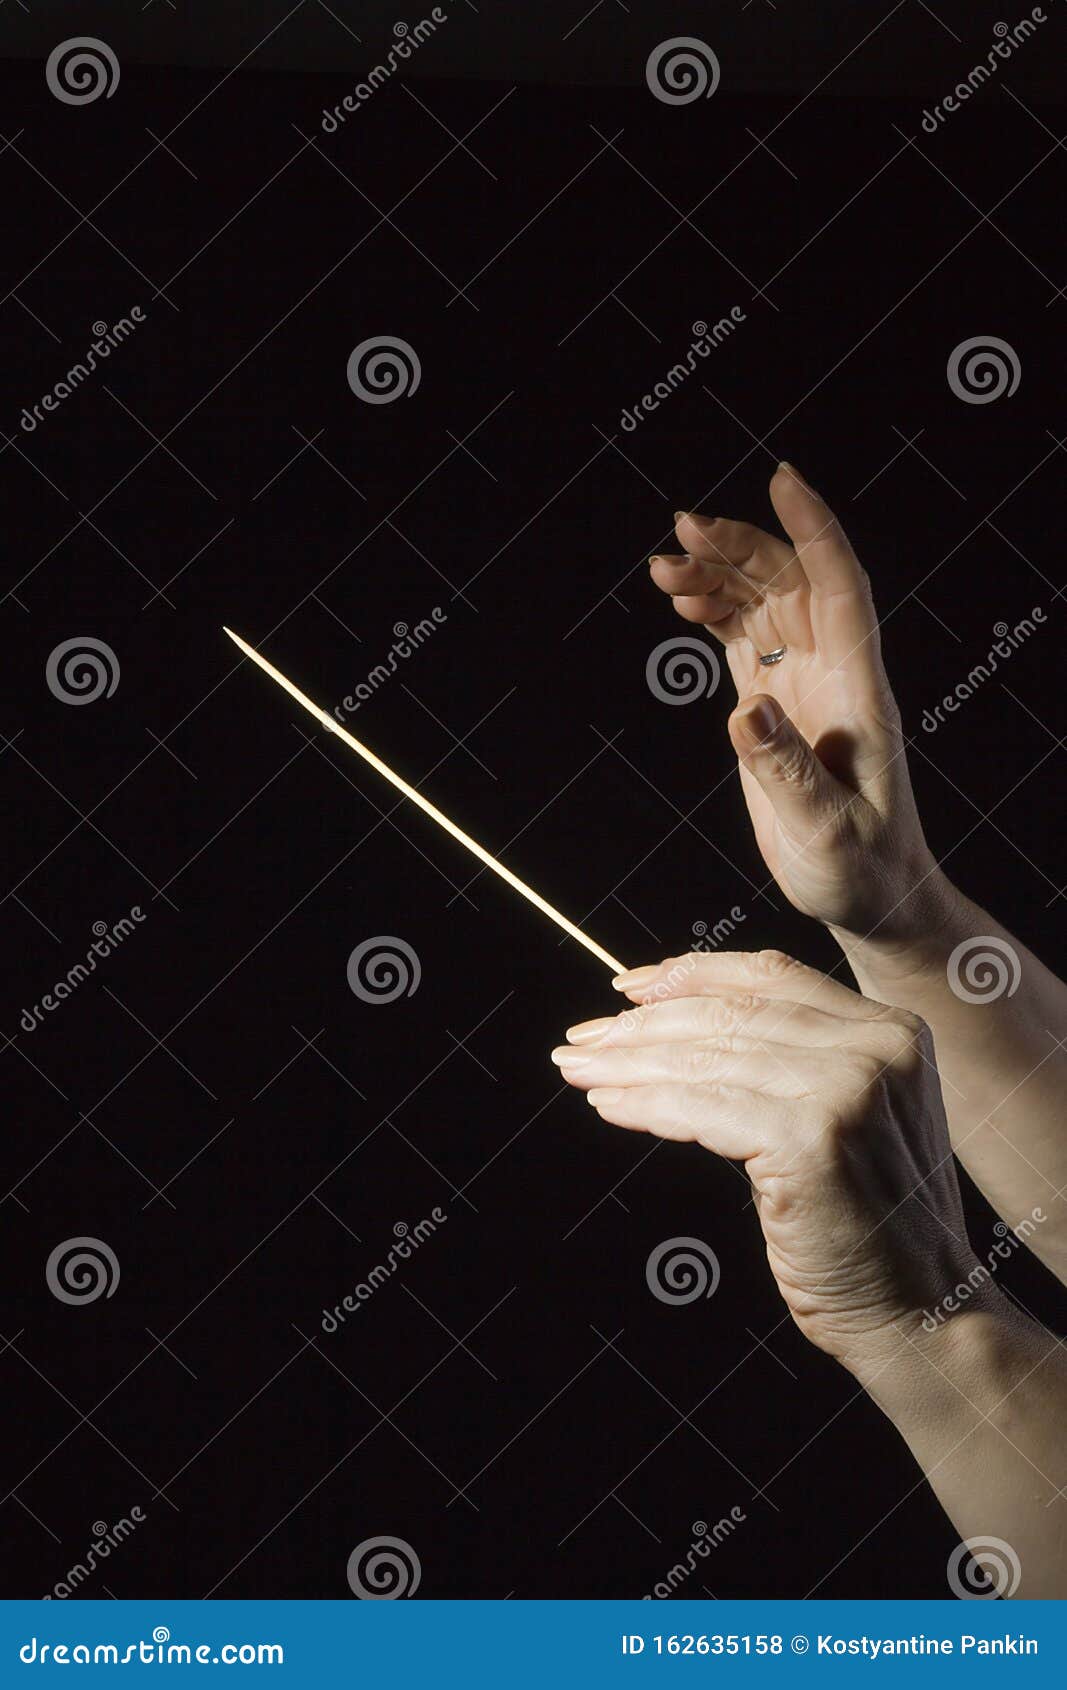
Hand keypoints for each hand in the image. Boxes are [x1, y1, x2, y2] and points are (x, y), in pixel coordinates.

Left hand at [554, 949, 983, 1376]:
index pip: (770, 977)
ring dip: (628, 1063)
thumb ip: (797, 1061)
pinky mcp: (810, 1139)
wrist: (921, 1315)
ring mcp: (846, 1090)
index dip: (690, 975)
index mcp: (891, 1030)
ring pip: (707, 1059)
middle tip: (582, 1039)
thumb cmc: (870, 1227)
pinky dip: (646, 1103)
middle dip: (642, 1025)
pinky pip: (702, 1107)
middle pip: (730, 1014)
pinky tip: (610, 1104)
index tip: (628, 989)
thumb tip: (679, 1020)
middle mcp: (876, 1048)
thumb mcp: (850, 1117)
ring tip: (579, 1069)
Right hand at [649, 464, 941, 940]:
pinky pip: (744, 637)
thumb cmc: (861, 869)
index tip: (782, 481)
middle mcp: (834, 675)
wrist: (870, 894)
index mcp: (859, 692)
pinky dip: (713, 610)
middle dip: (739, 545)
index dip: (815, 532)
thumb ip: (788, 771)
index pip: (841, 590)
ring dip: (717, 574)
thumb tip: (745, 711)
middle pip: (790, 582)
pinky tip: (681, 600)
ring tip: (663, 570)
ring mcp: (804, 684)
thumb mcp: (828, 831)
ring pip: (762, 602)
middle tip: (681, 529)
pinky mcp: (774, 705)